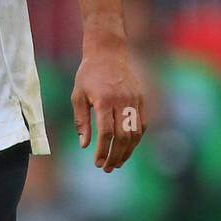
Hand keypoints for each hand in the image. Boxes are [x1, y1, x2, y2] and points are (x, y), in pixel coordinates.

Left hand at [71, 43, 145, 170]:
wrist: (108, 52)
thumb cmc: (88, 74)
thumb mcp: (77, 95)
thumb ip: (81, 121)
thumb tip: (84, 145)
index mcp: (104, 100)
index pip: (106, 133)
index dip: (102, 151)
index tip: (97, 163)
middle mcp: (122, 101)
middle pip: (123, 137)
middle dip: (116, 156)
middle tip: (107, 168)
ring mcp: (134, 100)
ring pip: (136, 133)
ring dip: (127, 151)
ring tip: (118, 163)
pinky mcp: (141, 99)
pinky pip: (142, 124)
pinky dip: (136, 139)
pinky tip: (127, 148)